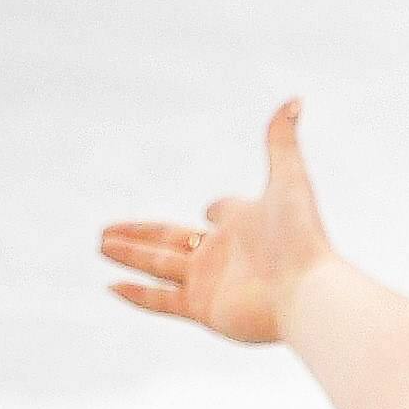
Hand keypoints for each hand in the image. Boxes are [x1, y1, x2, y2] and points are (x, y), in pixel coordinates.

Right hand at [100, 98, 334, 344]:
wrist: (309, 293)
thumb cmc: (301, 237)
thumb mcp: (289, 179)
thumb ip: (282, 140)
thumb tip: (295, 99)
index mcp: (246, 224)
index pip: (225, 213)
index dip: (220, 209)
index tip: (212, 209)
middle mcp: (227, 255)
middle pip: (173, 240)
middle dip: (141, 234)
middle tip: (107, 230)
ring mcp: (213, 284)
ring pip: (159, 266)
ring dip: (129, 255)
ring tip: (99, 245)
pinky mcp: (206, 309)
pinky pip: (162, 301)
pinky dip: (137, 295)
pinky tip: (110, 286)